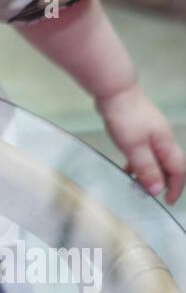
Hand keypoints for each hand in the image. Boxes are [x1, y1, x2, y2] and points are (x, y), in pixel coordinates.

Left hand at [96, 83, 185, 204]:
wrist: (114, 90)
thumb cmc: (125, 115)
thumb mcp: (134, 147)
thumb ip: (146, 168)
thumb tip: (157, 189)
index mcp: (166, 143)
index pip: (178, 170)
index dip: (176, 188)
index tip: (169, 202)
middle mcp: (162, 139)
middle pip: (169, 166)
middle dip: (162, 182)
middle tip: (150, 197)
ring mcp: (151, 133)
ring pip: (155, 159)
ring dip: (149, 173)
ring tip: (137, 187)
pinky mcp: (139, 129)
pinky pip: (143, 152)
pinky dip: (138, 163)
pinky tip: (128, 169)